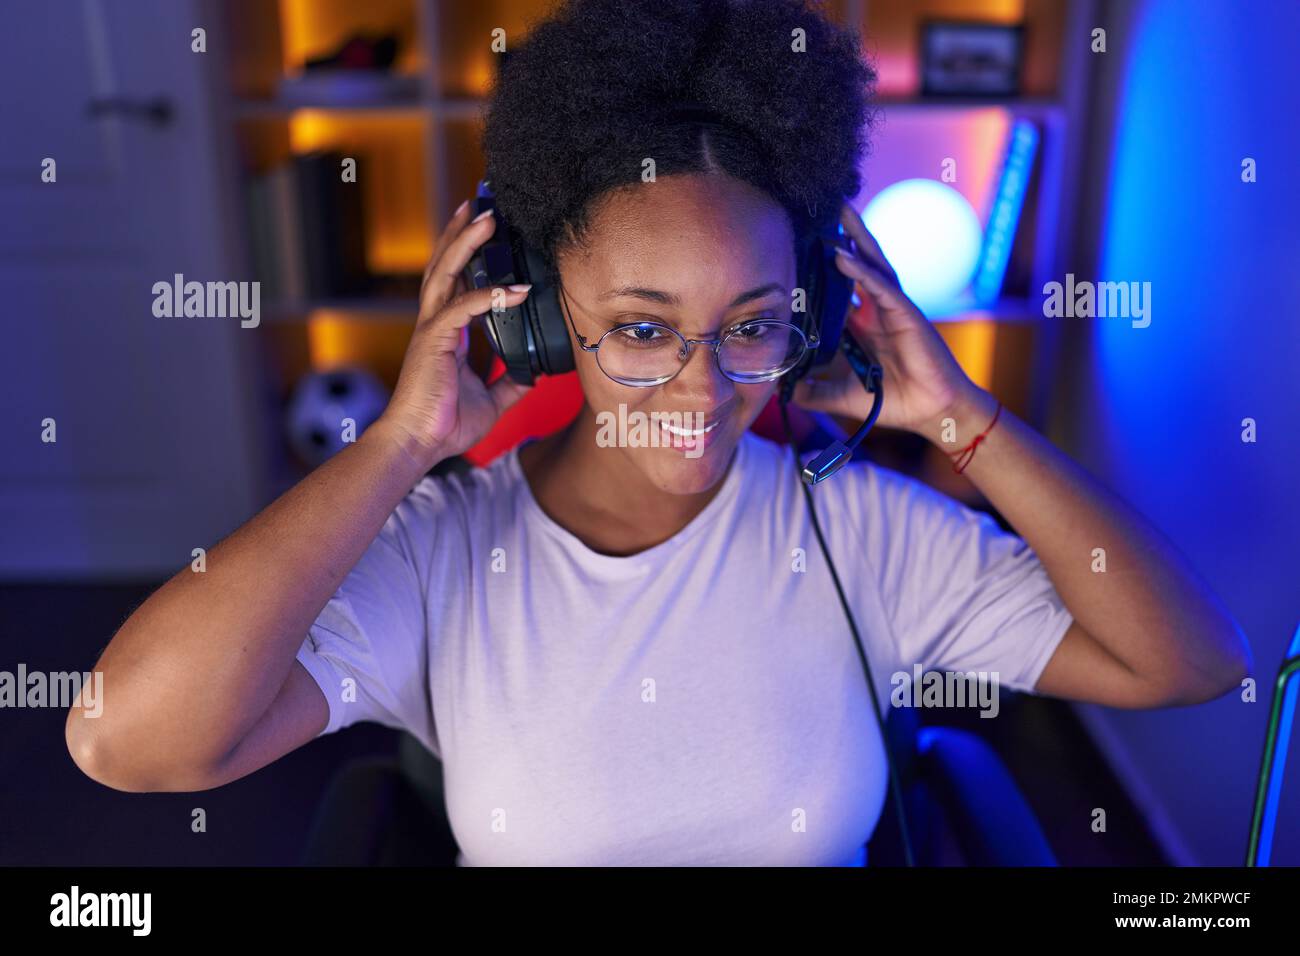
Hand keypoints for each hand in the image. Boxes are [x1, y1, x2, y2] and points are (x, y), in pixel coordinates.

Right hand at [375, 201, 532, 469]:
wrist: (418, 445)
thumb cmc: (445, 424)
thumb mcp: (492, 401)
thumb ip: (511, 382)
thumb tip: (537, 374)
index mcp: (447, 332)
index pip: (458, 283)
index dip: (470, 256)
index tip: (485, 231)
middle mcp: (436, 324)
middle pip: (447, 265)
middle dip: (462, 233)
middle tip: (481, 203)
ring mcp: (431, 330)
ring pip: (448, 274)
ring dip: (468, 244)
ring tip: (487, 218)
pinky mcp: (434, 342)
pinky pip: (463, 310)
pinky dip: (490, 297)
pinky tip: (515, 289)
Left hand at [791, 202, 983, 438]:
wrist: (932, 413)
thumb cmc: (894, 400)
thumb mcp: (842, 396)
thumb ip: (814, 392)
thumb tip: (784, 392)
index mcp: (863, 324)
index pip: (841, 286)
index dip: (825, 265)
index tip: (803, 244)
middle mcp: (878, 310)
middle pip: (860, 264)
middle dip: (846, 235)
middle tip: (828, 208)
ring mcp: (894, 309)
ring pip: (874, 264)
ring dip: (857, 238)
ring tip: (840, 214)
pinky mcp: (907, 315)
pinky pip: (882, 287)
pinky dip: (863, 271)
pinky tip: (845, 255)